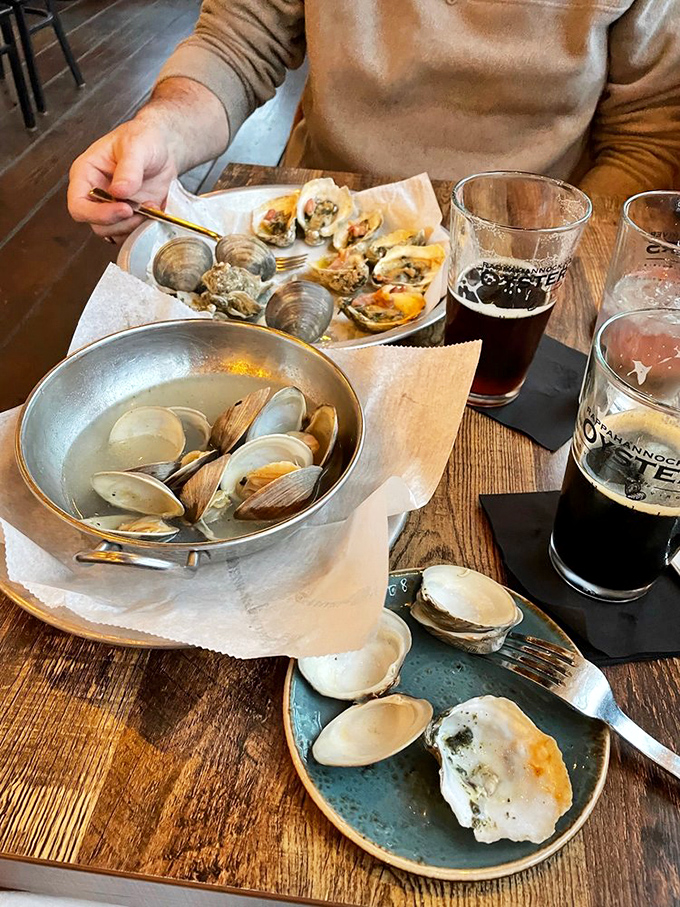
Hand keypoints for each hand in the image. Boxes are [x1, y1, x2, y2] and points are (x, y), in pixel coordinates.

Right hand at [68, 118, 178, 242]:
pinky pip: (130, 234)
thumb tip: (118, 191)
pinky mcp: (129, 217)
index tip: (124, 208)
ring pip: (114, 233)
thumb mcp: (136, 146)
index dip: (97, 214)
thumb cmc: (144, 139)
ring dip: (134, 226)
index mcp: (86, 174)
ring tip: (149, 205)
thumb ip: (128, 169)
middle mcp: (96, 194)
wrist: (164, 148)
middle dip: (121, 221)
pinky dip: (143, 229)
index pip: (78, 205)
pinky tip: (153, 211)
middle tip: (141, 207)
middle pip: (97, 225)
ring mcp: (112, 208)